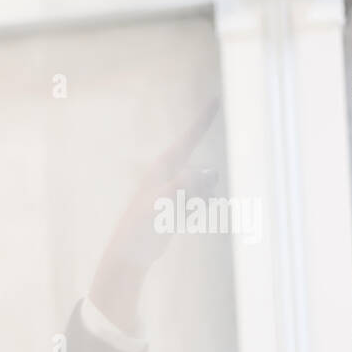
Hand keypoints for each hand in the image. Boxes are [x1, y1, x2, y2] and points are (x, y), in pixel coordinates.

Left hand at [88, 98, 220, 333]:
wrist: (132, 253)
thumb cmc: (140, 226)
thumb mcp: (159, 204)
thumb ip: (180, 187)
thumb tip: (201, 173)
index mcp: (163, 167)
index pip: (189, 138)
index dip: (204, 119)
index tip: (219, 98)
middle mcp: (172, 174)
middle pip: (202, 169)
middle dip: (201, 186)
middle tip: (179, 206)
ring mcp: (178, 189)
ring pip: (205, 187)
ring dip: (199, 201)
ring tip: (174, 217)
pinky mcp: (182, 205)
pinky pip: (201, 202)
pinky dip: (195, 211)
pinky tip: (176, 222)